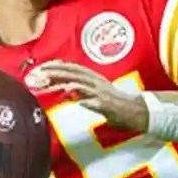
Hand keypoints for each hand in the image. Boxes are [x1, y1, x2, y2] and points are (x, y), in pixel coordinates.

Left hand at [31, 60, 148, 131]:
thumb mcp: (96, 94)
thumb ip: (82, 90)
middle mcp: (97, 82)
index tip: (42, 66)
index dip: (58, 65)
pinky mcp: (107, 105)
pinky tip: (75, 101)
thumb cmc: (116, 105)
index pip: (73, 68)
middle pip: (74, 73)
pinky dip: (83, 100)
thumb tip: (67, 88)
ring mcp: (102, 93)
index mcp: (94, 78)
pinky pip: (93, 102)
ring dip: (65, 84)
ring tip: (51, 86)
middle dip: (55, 71)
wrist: (138, 112)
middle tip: (40, 73)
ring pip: (81, 84)